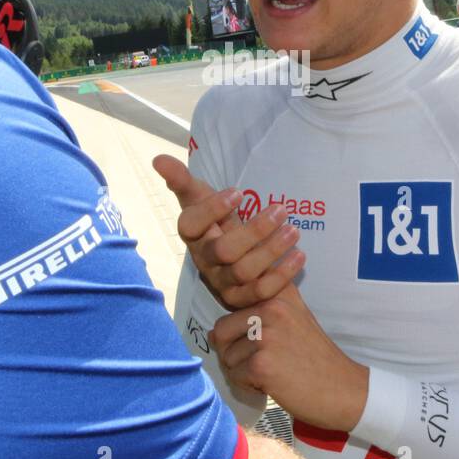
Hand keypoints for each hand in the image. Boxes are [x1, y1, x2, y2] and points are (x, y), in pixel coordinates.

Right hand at [153, 155, 304, 309]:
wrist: (242, 257)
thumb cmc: (219, 223)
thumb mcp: (204, 199)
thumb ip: (182, 180)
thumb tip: (159, 159)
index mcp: (194, 235)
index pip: (190, 225)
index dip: (211, 210)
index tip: (238, 192)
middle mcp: (205, 261)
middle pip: (223, 251)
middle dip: (254, 231)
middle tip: (281, 209)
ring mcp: (223, 283)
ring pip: (244, 272)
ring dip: (271, 250)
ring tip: (293, 231)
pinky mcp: (243, 299)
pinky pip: (261, 292)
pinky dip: (282, 274)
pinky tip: (299, 255)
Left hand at [211, 282, 368, 432]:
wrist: (344, 390)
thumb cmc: (316, 358)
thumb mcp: (295, 319)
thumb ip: (260, 313)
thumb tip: (213, 331)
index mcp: (278, 293)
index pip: (233, 301)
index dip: (237, 327)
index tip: (257, 339)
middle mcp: (271, 308)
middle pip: (222, 330)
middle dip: (234, 352)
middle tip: (263, 363)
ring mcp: (266, 335)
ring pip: (227, 356)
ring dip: (242, 371)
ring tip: (272, 374)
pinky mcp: (262, 364)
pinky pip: (235, 375)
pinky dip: (248, 386)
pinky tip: (271, 385)